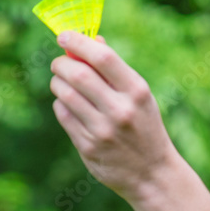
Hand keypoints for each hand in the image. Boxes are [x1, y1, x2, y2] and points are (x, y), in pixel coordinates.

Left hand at [49, 32, 179, 201]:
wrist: (152, 174)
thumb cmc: (144, 127)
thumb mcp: (140, 97)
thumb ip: (116, 70)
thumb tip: (92, 40)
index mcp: (137, 92)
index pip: (103, 57)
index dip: (78, 42)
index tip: (64, 36)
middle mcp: (120, 110)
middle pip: (78, 73)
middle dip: (61, 63)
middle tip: (59, 63)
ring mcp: (103, 130)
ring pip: (65, 94)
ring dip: (57, 83)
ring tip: (61, 83)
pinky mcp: (88, 147)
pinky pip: (63, 115)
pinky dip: (61, 105)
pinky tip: (69, 106)